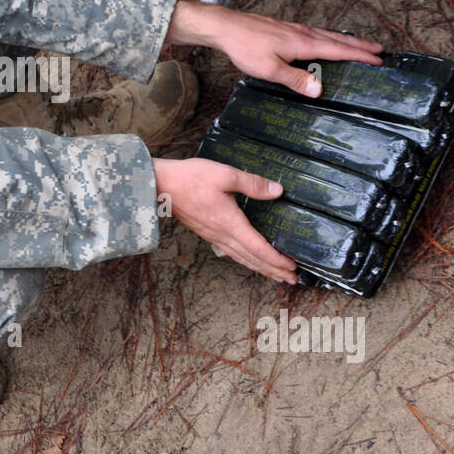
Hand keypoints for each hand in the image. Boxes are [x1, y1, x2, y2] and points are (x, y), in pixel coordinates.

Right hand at [153, 156, 297, 283]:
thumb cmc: (189, 178)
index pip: (258, 248)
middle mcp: (222, 235)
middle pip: (252, 259)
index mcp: (229, 223)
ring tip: (277, 276)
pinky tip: (250, 260)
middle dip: (274, 271)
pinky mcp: (207, 233)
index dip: (276, 259)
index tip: (292, 267)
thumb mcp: (224, 174)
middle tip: (292, 280)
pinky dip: (246, 260)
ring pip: (241, 258)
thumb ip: (252, 183)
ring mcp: (213, 236)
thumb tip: (277, 190)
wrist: (161, 185)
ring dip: (261, 268)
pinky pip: (231, 253)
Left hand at [165, 1, 383, 96]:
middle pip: (338, 40)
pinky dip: (329, 38)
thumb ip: (294, 79)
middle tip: (379, 50)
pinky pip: (315, 33)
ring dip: (346, 41)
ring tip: (359, 46)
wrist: (227, 27)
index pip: (339, 50)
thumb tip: (318, 89)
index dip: (360, 55)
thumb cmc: (245, 47)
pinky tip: (324, 41)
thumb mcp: (269, 69)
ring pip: (327, 35)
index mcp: (303, 43)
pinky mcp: (286, 29)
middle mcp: (303, 33)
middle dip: (360, 46)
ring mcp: (295, 29)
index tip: (378, 59)